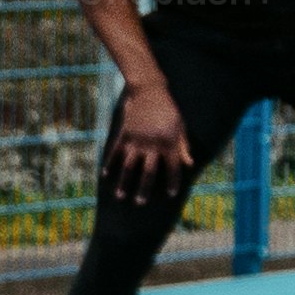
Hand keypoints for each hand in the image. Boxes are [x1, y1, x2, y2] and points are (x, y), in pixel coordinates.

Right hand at [104, 87, 193, 203]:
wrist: (150, 91)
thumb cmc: (170, 111)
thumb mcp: (181, 128)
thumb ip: (184, 147)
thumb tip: (189, 165)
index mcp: (169, 143)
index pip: (173, 168)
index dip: (173, 182)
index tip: (171, 194)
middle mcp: (152, 144)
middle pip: (148, 172)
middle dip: (143, 189)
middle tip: (139, 203)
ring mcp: (136, 140)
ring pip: (129, 166)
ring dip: (123, 182)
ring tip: (119, 196)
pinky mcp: (123, 134)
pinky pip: (115, 152)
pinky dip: (110, 164)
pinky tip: (106, 176)